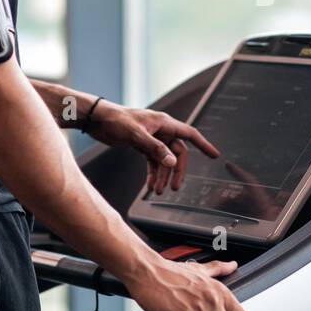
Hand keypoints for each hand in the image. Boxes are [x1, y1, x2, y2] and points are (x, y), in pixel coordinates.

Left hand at [87, 104, 219, 194]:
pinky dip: (153, 173)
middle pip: (177, 152)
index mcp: (164, 122)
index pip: (189, 134)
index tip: (214, 155)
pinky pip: (152, 161)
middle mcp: (160, 130)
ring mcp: (152, 138)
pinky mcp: (141, 144)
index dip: (203, 145)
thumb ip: (155, 149)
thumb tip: (171, 162)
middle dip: (176, 170)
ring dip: (162, 175)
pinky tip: (151, 185)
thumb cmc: (115, 120)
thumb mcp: (136, 135)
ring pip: (164, 159)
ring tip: (158, 190)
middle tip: (174, 187)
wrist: (96, 119)